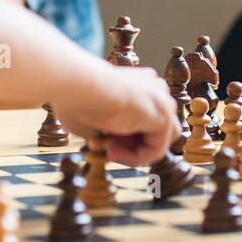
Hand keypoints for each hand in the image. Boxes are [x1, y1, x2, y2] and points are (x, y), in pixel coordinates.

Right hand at [54, 66, 178, 165]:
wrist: (78, 85)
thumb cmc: (77, 97)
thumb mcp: (95, 116)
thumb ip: (108, 129)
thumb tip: (109, 144)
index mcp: (141, 83)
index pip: (144, 119)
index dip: (122, 137)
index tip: (102, 141)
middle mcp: (156, 90)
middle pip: (154, 131)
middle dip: (130, 144)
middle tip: (106, 147)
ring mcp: (162, 102)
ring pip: (159, 141)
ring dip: (134, 153)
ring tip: (109, 150)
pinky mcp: (163, 118)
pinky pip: (157, 150)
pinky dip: (135, 158)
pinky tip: (113, 151)